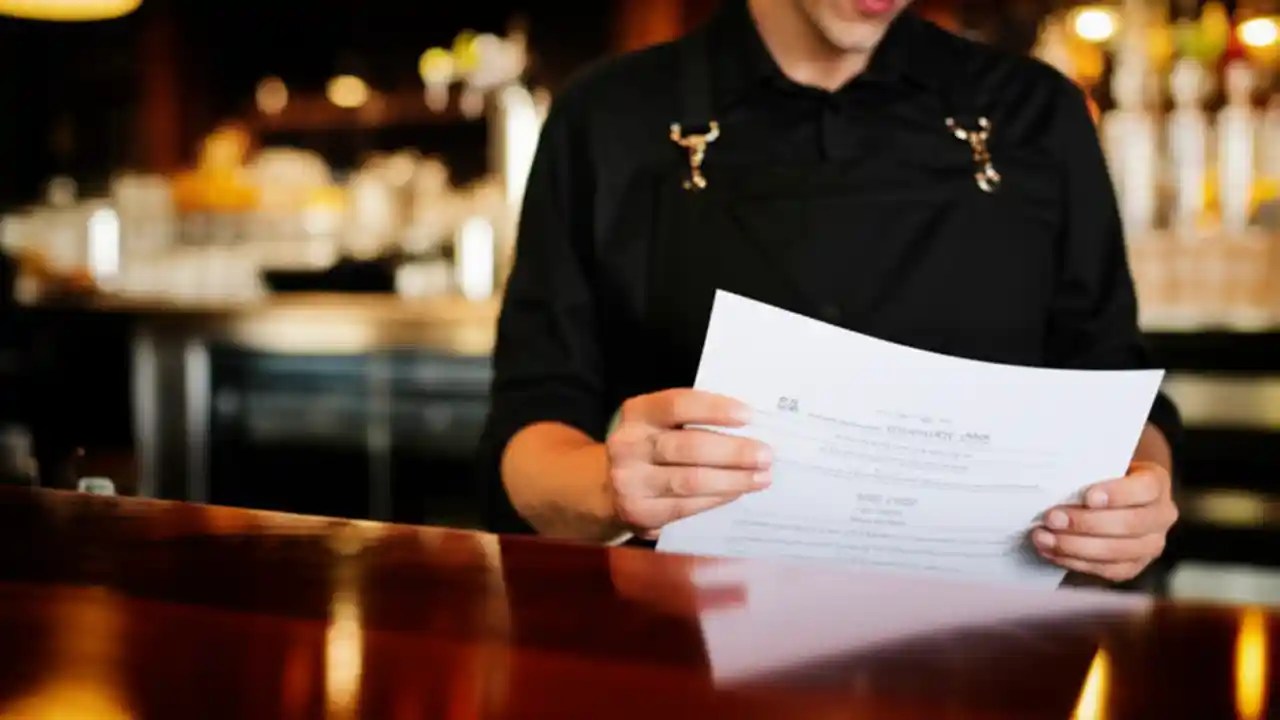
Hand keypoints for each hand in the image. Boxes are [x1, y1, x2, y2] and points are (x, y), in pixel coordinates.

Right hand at [607, 389, 772, 537]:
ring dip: (732, 479)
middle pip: (688, 446)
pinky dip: (716, 498)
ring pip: (690, 480)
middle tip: (765, 455)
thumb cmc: (648, 448)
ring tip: (761, 477)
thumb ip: (691, 420)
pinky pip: (686, 505)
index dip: (714, 409)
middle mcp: (628, 444)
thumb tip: (749, 426)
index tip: (748, 415)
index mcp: (637, 413)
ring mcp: (630, 480)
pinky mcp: (639, 512)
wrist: (605, 488)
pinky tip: (736, 492)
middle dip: (733, 451)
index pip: (677, 404)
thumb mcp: (657, 424)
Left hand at [1032, 461, 1177, 582]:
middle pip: (1129, 524)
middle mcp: (1161, 517)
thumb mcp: (1103, 465)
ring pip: (1116, 551)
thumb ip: (1090, 471)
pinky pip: (1106, 569)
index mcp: (1156, 484)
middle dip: (1085, 523)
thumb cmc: (1105, 476)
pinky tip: (1051, 551)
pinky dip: (1074, 561)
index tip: (1088, 497)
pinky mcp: (1133, 566)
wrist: (1119, 498)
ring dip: (1074, 546)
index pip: (1145, 489)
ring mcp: (1150, 545)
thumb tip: (1055, 477)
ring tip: (1043, 537)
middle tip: (1051, 518)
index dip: (1118, 494)